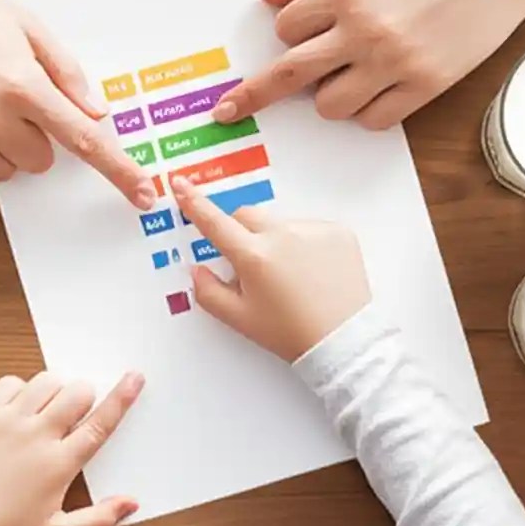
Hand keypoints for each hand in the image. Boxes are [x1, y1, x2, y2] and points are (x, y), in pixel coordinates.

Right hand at [0, 0, 156, 209]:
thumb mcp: (25, 26)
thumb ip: (66, 71)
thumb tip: (96, 112)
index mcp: (22, 81)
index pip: (82, 138)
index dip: (118, 169)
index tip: (144, 194)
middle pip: (42, 161)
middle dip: (38, 138)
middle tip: (15, 101)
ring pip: (6, 169)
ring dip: (5, 145)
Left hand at [0, 371, 145, 525]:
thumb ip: (98, 518)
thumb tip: (130, 504)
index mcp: (58, 464)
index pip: (100, 423)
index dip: (122, 397)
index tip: (134, 378)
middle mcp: (36, 436)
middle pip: (77, 392)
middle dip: (84, 395)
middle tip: (75, 412)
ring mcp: (7, 422)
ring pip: (46, 380)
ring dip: (54, 389)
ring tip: (47, 410)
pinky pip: (9, 382)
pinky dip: (19, 388)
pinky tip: (18, 408)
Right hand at [171, 176, 370, 360]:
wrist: (343, 341)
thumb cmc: (290, 333)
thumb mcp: (240, 319)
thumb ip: (208, 292)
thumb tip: (198, 269)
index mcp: (254, 256)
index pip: (214, 222)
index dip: (194, 203)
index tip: (181, 185)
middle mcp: (282, 234)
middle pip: (247, 217)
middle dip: (241, 233)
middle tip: (253, 267)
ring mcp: (313, 230)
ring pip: (279, 223)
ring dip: (276, 240)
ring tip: (291, 277)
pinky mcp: (337, 232)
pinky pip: (309, 227)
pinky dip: (305, 243)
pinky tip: (313, 272)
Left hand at [214, 0, 524, 129]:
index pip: (286, 28)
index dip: (290, 29)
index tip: (301, 28)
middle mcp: (365, 32)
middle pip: (290, 75)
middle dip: (255, 94)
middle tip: (230, 110)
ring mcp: (396, 63)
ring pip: (331, 106)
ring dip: (327, 95)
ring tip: (347, 74)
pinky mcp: (427, 85)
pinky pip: (377, 120)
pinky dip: (367, 110)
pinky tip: (375, 89)